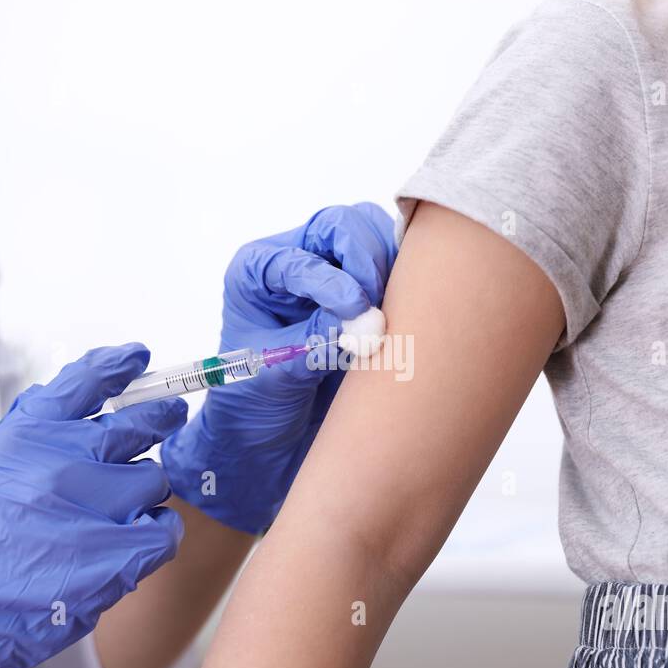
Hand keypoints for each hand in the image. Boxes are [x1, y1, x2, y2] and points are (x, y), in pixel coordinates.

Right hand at [0, 344, 187, 667]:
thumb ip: (12, 443)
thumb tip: (47, 415)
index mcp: (21, 439)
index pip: (83, 383)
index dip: (116, 365)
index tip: (137, 356)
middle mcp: (63, 465)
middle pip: (137, 427)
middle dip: (158, 419)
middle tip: (170, 418)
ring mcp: (93, 511)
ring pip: (153, 481)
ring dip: (145, 494)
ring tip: (127, 512)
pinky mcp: (114, 561)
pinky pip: (163, 532)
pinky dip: (157, 535)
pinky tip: (140, 544)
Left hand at [162, 203, 396, 533]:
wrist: (270, 440)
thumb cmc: (255, 404)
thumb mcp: (276, 374)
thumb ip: (317, 342)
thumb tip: (367, 323)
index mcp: (259, 271)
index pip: (300, 256)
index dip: (330, 281)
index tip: (355, 311)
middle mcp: (299, 261)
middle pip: (343, 227)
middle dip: (367, 257)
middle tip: (379, 303)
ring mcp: (339, 274)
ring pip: (377, 241)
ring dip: (393, 269)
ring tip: (393, 313)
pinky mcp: (373, 296)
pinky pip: (400, 271)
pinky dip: (409, 284)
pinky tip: (413, 313)